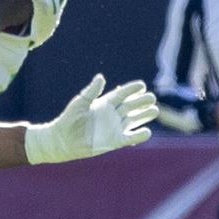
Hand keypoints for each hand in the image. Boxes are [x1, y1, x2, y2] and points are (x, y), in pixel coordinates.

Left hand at [25, 74, 158, 163]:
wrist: (63, 141)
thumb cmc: (69, 119)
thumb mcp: (80, 103)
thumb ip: (92, 91)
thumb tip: (101, 77)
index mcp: (105, 103)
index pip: (122, 94)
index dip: (132, 89)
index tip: (142, 85)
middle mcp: (112, 114)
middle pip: (132, 105)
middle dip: (142, 101)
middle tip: (151, 98)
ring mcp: (115, 127)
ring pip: (135, 119)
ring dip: (145, 115)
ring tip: (154, 110)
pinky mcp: (116, 141)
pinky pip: (131, 137)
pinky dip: (140, 135)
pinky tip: (147, 131)